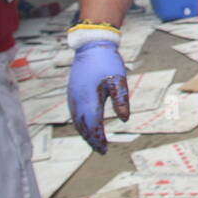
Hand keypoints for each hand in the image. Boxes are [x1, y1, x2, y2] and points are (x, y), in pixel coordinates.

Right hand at [67, 39, 128, 153]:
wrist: (92, 46)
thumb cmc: (107, 62)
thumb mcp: (119, 80)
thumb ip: (121, 100)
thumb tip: (125, 119)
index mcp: (89, 98)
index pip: (92, 125)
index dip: (98, 139)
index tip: (104, 150)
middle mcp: (77, 100)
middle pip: (83, 126)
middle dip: (91, 140)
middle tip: (100, 150)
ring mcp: (73, 96)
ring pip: (77, 121)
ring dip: (85, 133)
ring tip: (94, 142)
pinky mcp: (72, 92)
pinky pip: (74, 113)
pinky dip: (81, 123)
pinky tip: (87, 126)